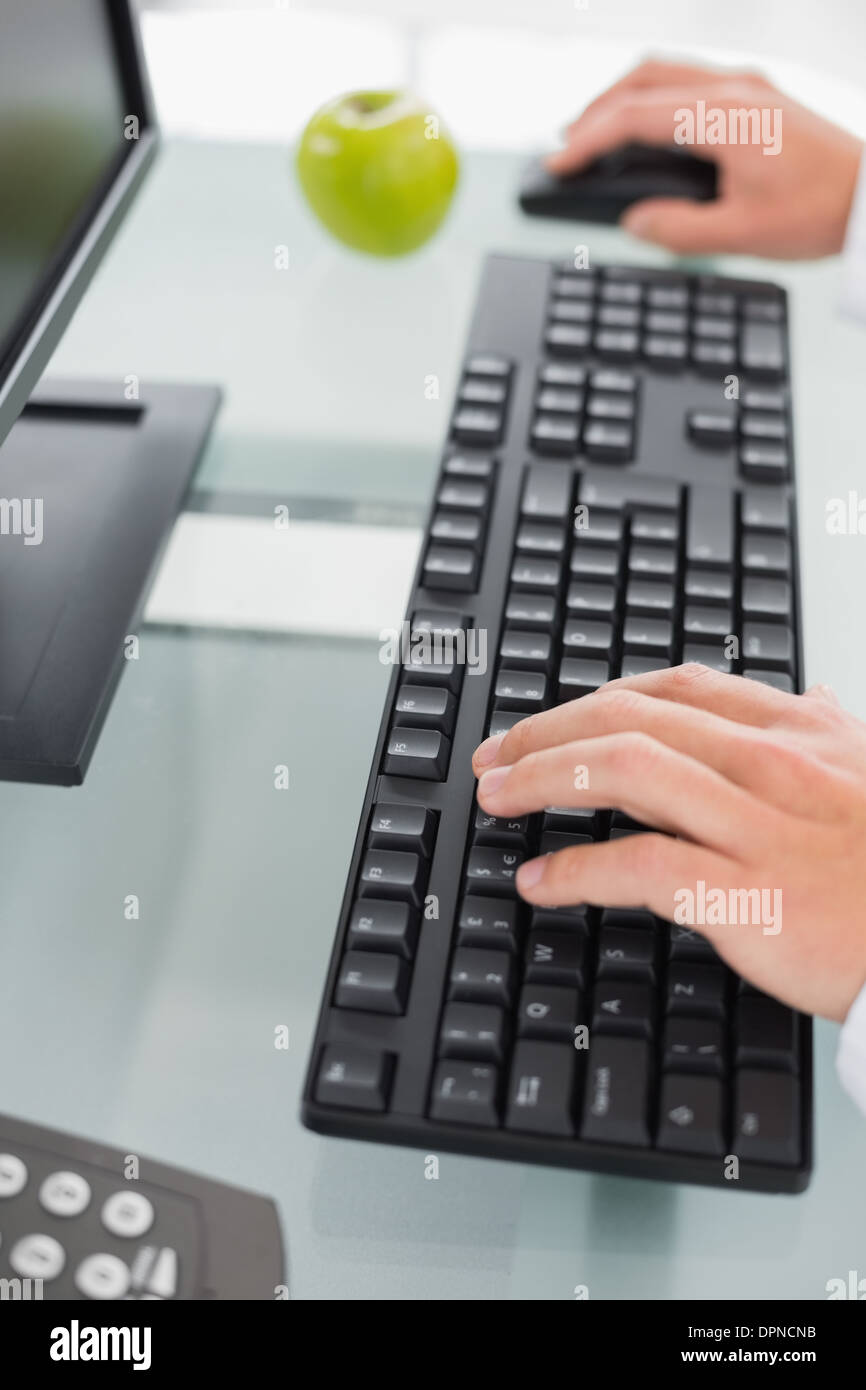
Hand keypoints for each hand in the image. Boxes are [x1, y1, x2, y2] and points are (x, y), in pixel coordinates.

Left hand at [472, 664, 865, 1021]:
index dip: (598, 697)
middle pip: (630, 718)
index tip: (553, 718)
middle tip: (495, 756)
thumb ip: (832, 730)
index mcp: (797, 733)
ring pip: (622, 771)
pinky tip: (539, 881)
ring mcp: (759, 827)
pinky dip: (572, 871)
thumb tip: (812, 695)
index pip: (676, 687)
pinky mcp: (748, 896)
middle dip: (547, 731)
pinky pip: (638, 867)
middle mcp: (772, 764)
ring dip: (541, 779)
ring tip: (497, 798)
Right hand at [546, 58, 863, 257]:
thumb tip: (635, 223)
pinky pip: (690, 81)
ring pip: (666, 72)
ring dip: (624, 98)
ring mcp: (748, 86)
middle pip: (643, 77)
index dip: (586, 142)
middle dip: (596, 109)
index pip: (633, 117)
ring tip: (598, 135)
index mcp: (723, 116)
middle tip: (569, 145)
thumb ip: (677, 230)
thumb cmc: (820, 210)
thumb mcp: (740, 235)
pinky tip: (648, 131)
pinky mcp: (759, 96)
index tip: (558, 165)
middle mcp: (734, 88)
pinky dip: (655, 99)